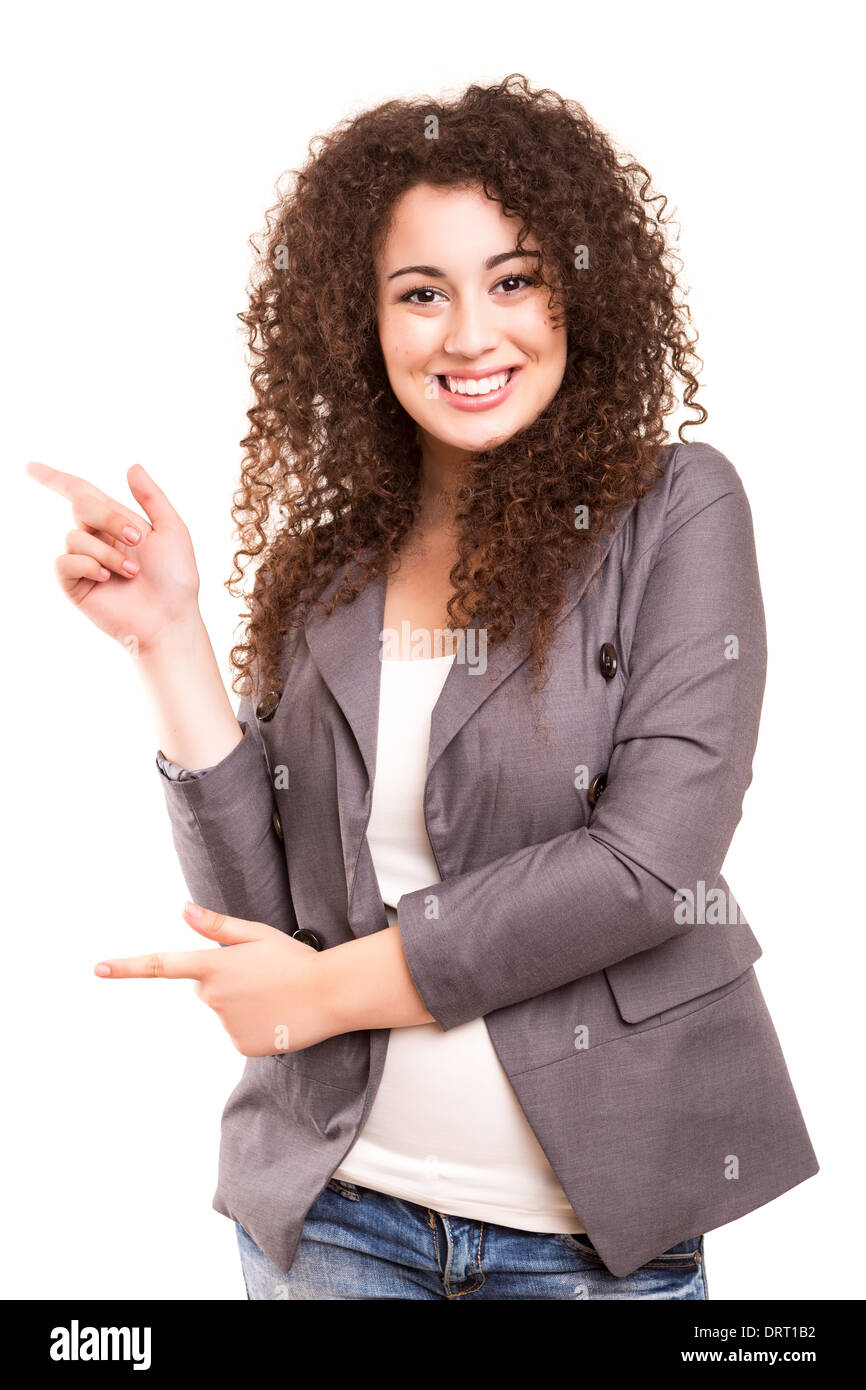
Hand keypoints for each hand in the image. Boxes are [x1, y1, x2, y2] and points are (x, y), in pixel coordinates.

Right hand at [26, 460, 200, 654]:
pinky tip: (106, 578)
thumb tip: (132, 467)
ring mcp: (84, 561)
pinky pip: (65, 561)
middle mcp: (97, 538)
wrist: (170, 618)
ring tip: (132, 574)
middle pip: (81, 505)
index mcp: (117, 522)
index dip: (54, 478)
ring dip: (107, 552)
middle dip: (109, 518)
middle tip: (136, 540)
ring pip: (75, 536)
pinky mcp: (75, 585)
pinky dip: (87, 564)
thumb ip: (151, 498)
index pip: (80, 492)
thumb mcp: (172, 530)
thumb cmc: (176, 579)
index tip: (30, 467)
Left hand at [94, 904, 334, 1055]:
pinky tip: (277, 1015)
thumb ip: (217, 926)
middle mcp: (213, 997)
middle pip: (206, 988)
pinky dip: (254, 1025)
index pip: (161, 965)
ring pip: (224, 1011)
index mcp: (214, 965)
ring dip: (243, 1003)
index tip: (98, 968)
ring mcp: (225, 1024)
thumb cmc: (295, 959)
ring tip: (274, 995)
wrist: (330, 994)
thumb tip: (183, 909)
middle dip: (226, 981)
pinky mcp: (240, 1045)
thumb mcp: (258, 934)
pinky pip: (238, 1033)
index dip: (127, 966)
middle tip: (262, 975)